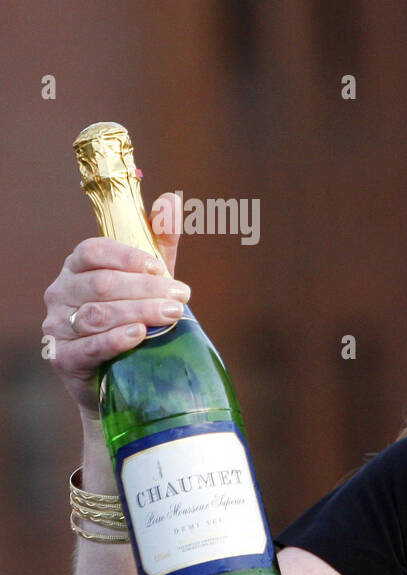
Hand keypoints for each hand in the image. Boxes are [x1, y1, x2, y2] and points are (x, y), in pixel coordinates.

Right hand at [43, 193, 188, 419]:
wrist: (119, 374)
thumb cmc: (134, 316)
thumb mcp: (150, 278)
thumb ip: (159, 241)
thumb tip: (170, 200)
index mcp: (77, 266)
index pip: (94, 251)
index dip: (128, 257)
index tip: (160, 268)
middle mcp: (61, 292)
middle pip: (103, 284)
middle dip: (145, 290)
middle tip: (180, 298)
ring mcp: (57, 325)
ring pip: (98, 314)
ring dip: (139, 312)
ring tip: (171, 315)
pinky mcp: (63, 357)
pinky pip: (89, 346)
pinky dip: (116, 339)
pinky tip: (139, 335)